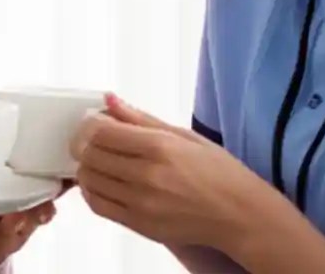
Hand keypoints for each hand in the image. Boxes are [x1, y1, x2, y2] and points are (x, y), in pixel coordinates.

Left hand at [70, 94, 271, 251]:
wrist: (239, 214)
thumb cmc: (219, 172)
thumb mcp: (184, 135)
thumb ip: (140, 118)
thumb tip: (109, 100)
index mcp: (159, 147)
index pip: (101, 132)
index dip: (89, 124)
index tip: (92, 122)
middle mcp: (147, 176)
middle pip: (90, 155)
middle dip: (84, 144)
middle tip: (92, 139)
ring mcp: (141, 204)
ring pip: (89, 180)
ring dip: (86, 167)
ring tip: (98, 160)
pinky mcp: (140, 226)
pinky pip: (98, 206)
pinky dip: (91, 191)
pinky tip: (101, 182)